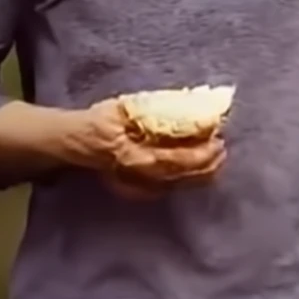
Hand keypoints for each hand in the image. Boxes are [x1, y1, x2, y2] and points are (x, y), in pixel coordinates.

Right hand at [59, 97, 226, 198]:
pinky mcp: (138, 191)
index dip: (199, 152)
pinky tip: (201, 170)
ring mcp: (138, 188)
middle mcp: (138, 177)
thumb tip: (193, 106)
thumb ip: (158, 109)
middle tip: (223, 147)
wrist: (75, 142)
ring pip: (178, 186)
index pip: (175, 159)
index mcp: (133, 155)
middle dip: (207, 164)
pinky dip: (188, 179)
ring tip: (218, 157)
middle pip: (181, 177)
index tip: (217, 138)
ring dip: (202, 173)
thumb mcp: (127, 107)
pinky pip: (170, 188)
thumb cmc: (102, 120)